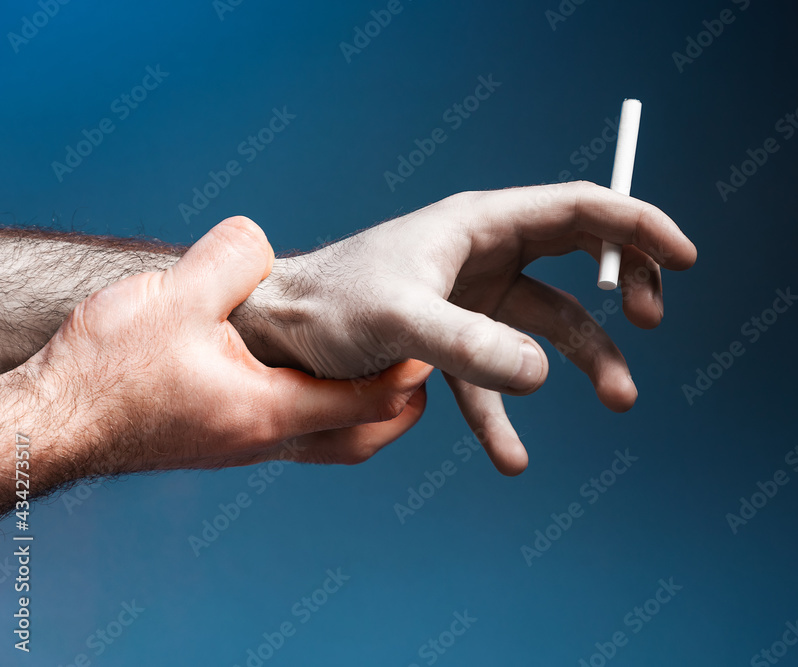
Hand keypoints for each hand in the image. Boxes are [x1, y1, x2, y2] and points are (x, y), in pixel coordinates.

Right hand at [9, 217, 431, 498]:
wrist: (49, 424)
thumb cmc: (105, 370)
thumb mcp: (174, 297)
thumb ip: (229, 261)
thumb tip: (258, 238)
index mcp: (269, 411)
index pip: (366, 402)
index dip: (405, 376)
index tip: (431, 350)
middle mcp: (263, 441)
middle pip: (358, 442)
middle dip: (396, 412)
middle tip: (421, 377)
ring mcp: (239, 447)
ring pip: (325, 444)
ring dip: (360, 415)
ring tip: (376, 377)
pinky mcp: (217, 442)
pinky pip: (291, 436)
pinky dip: (319, 413)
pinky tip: (305, 377)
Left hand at [251, 182, 696, 474]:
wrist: (272, 339)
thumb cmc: (326, 308)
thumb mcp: (399, 322)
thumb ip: (472, 345)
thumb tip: (543, 373)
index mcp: (480, 224)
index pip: (580, 209)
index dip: (637, 225)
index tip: (685, 257)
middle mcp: (483, 255)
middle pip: (581, 255)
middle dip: (626, 284)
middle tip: (653, 322)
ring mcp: (471, 302)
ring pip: (551, 325)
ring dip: (588, 361)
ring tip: (620, 400)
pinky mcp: (451, 346)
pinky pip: (497, 381)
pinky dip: (509, 419)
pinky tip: (511, 461)